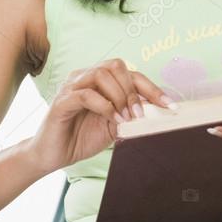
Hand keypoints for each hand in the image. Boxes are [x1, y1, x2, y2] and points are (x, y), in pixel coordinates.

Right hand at [28, 58, 177, 174]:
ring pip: (102, 74)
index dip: (152, 87)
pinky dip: (105, 105)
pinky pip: (86, 94)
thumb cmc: (81, 138)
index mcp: (98, 81)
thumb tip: (157, 112)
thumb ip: (131, 115)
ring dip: (120, 96)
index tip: (169, 105)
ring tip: (126, 118)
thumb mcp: (114, 126)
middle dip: (134, 90)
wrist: (52, 155)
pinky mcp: (62, 101)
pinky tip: (113, 119)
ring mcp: (71, 87)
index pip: (129, 73)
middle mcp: (84, 77)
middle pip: (116, 65)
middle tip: (140, 115)